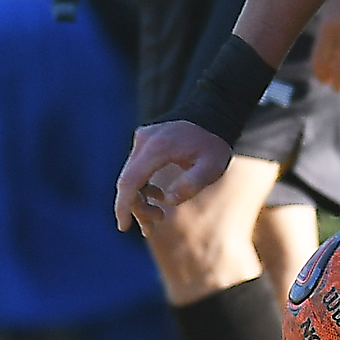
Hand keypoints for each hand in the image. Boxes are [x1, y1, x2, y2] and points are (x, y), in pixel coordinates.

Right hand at [114, 120, 233, 234]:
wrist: (215, 113)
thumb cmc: (215, 143)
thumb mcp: (213, 165)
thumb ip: (193, 182)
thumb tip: (169, 200)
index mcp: (157, 149)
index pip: (130, 181)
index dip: (124, 206)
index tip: (124, 227)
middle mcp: (144, 142)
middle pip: (128, 181)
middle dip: (136, 207)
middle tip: (153, 227)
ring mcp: (143, 139)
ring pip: (131, 176)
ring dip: (140, 198)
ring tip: (161, 216)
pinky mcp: (145, 141)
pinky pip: (137, 168)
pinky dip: (143, 185)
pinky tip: (159, 196)